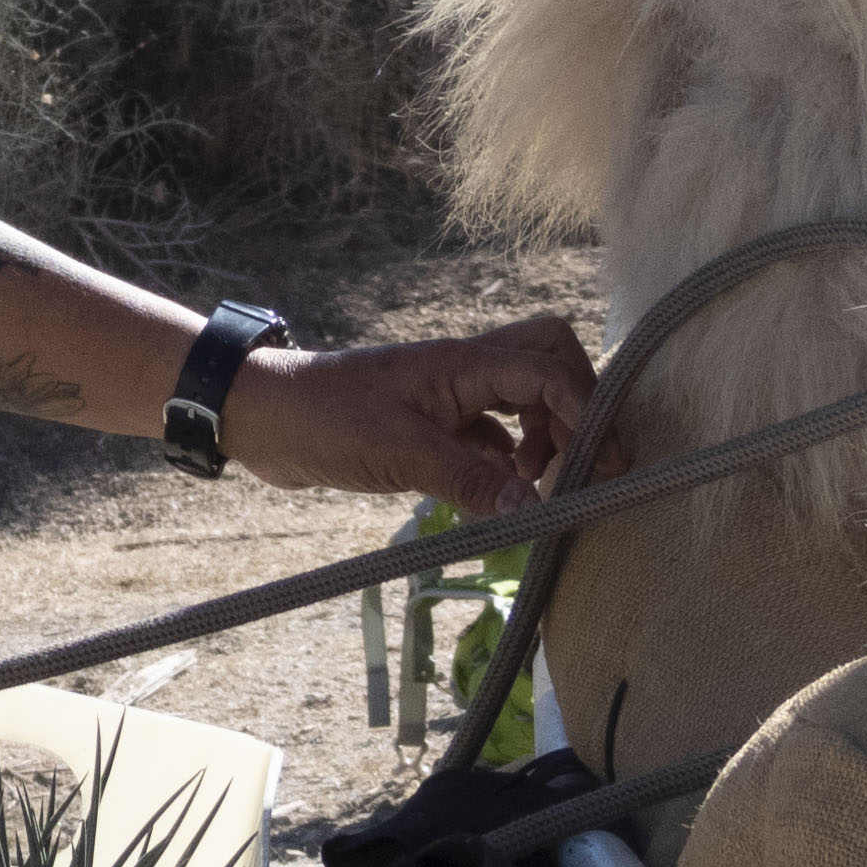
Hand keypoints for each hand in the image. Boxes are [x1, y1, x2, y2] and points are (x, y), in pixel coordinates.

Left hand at [216, 314, 595, 510]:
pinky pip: (495, 429)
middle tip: (584, 463)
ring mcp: (451, 394)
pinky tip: (506, 490)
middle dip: (579, 405)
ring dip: (548, 433)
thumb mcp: (401, 455)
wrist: (264, 417)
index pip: (549, 370)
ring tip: (536, 482)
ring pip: (526, 395)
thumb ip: (470, 480)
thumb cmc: (324, 420)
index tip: (602, 463)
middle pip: (550, 359)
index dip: (587, 411)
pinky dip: (512, 455)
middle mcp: (465, 370)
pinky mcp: (435, 422)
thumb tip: (534, 507)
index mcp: (463, 363)